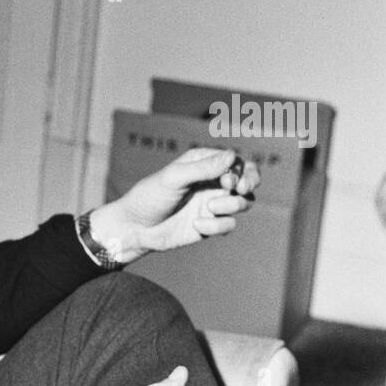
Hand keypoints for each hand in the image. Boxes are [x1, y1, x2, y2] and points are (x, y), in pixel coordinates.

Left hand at [88, 148, 258, 261]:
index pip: (235, 161)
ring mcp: (212, 204)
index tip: (229, 181)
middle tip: (241, 189)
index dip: (241, 170)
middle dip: (251, 182)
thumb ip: (203, 168)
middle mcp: (211, 183)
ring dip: (232, 205)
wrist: (135, 228)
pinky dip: (216, 226)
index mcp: (203, 165)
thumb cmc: (149, 197)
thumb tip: (232, 156)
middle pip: (248, 179)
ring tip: (210, 208)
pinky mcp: (210, 225)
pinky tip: (196, 225)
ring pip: (244, 202)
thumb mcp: (173, 178)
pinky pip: (229, 225)